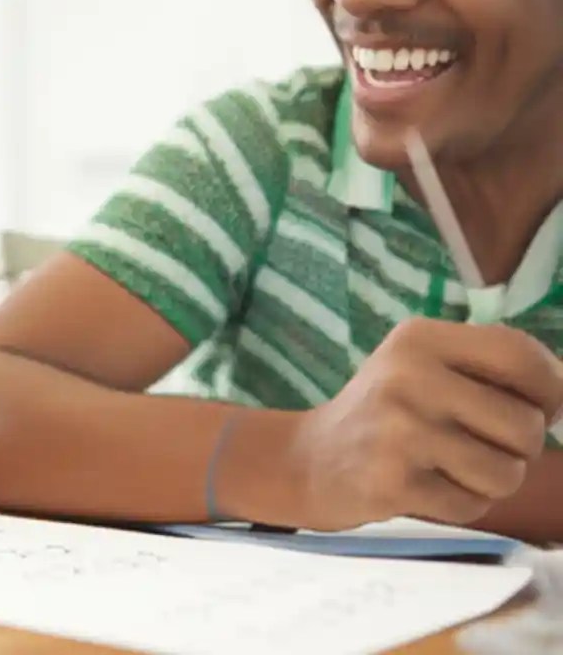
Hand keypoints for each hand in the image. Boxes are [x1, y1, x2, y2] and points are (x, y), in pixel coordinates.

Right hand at [290, 318, 562, 530]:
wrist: (305, 460)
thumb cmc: (384, 414)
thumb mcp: (422, 367)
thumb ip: (489, 369)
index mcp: (419, 339)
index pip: (522, 357)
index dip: (551, 391)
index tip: (539, 409)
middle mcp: (407, 377)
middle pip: (524, 426)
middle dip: (519, 449)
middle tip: (481, 446)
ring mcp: (398, 430)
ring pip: (506, 472)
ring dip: (491, 481)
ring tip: (452, 469)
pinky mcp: (391, 481)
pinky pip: (471, 505)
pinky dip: (459, 505)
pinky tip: (424, 488)